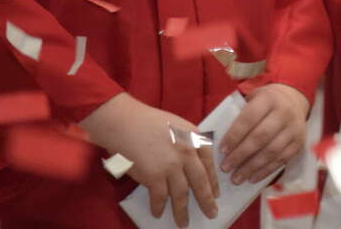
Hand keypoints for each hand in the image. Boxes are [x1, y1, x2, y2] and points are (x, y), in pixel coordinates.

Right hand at [80, 93, 218, 227]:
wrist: (124, 122)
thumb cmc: (147, 122)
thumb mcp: (177, 126)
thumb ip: (187, 143)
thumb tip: (191, 164)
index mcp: (195, 138)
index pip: (209, 163)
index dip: (213, 181)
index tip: (216, 194)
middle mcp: (188, 153)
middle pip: (201, 182)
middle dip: (207, 201)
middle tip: (212, 213)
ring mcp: (172, 165)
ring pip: (181, 195)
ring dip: (182, 212)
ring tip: (184, 223)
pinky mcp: (155, 176)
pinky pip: (160, 197)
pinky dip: (159, 207)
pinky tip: (158, 213)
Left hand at [220, 83, 309, 184]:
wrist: (294, 99)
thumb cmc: (264, 103)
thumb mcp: (252, 99)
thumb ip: (237, 114)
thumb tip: (214, 139)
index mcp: (268, 99)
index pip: (249, 118)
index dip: (235, 135)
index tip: (222, 150)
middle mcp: (284, 112)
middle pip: (261, 136)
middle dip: (241, 154)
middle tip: (225, 168)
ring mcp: (294, 128)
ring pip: (271, 151)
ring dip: (252, 167)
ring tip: (236, 178)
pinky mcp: (298, 143)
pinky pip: (281, 160)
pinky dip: (265, 171)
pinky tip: (252, 178)